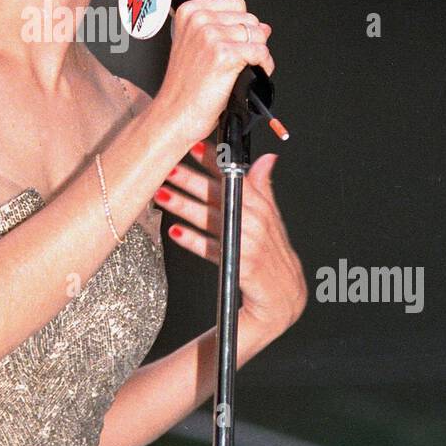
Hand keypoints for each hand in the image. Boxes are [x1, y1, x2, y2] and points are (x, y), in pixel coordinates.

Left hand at [154, 145, 306, 344]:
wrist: (283, 299)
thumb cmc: (272, 255)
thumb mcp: (271, 220)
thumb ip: (263, 189)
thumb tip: (267, 159)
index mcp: (262, 207)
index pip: (236, 177)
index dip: (215, 161)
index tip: (194, 146)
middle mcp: (256, 222)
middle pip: (221, 195)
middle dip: (192, 180)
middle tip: (168, 168)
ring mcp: (248, 244)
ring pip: (213, 219)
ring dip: (186, 206)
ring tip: (162, 195)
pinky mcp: (240, 265)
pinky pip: (212, 250)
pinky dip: (193, 241)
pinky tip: (173, 231)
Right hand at [156, 0, 274, 148]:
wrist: (174, 114)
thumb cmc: (183, 87)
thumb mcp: (197, 47)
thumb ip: (226, 30)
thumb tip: (261, 26)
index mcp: (190, 13)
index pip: (236, 4)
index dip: (241, 24)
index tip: (234, 40)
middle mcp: (199, 20)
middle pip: (249, 18)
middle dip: (251, 39)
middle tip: (237, 60)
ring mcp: (212, 36)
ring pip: (258, 34)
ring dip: (258, 54)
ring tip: (242, 69)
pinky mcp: (225, 55)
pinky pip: (261, 52)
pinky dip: (264, 65)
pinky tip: (249, 74)